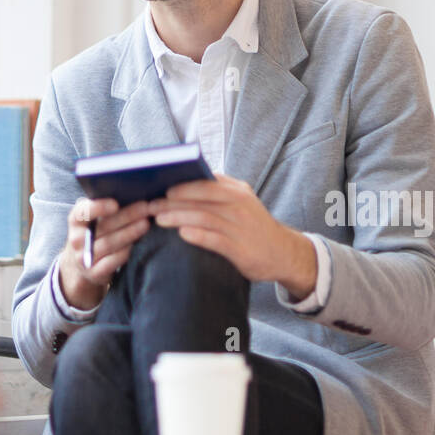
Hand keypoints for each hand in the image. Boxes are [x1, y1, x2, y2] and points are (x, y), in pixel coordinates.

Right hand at [58, 197, 151, 310]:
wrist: (83, 264)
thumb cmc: (96, 232)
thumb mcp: (93, 219)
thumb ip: (105, 206)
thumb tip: (132, 191)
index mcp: (75, 220)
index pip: (82, 212)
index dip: (98, 207)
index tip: (115, 204)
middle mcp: (76, 239)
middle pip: (104, 227)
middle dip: (128, 216)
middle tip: (146, 208)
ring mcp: (84, 258)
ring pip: (110, 244)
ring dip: (130, 233)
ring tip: (146, 223)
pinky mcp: (95, 273)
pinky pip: (114, 261)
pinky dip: (127, 251)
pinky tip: (138, 244)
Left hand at [147, 175, 316, 297]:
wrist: (283, 253)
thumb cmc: (253, 226)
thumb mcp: (241, 201)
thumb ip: (218, 191)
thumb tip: (183, 182)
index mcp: (238, 191)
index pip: (206, 182)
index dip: (182, 183)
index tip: (160, 186)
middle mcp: (240, 206)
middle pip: (201, 198)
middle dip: (173, 200)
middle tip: (151, 204)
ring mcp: (241, 228)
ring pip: (204, 217)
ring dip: (178, 217)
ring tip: (159, 218)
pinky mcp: (241, 250)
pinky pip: (215, 240)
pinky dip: (197, 235)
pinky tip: (182, 234)